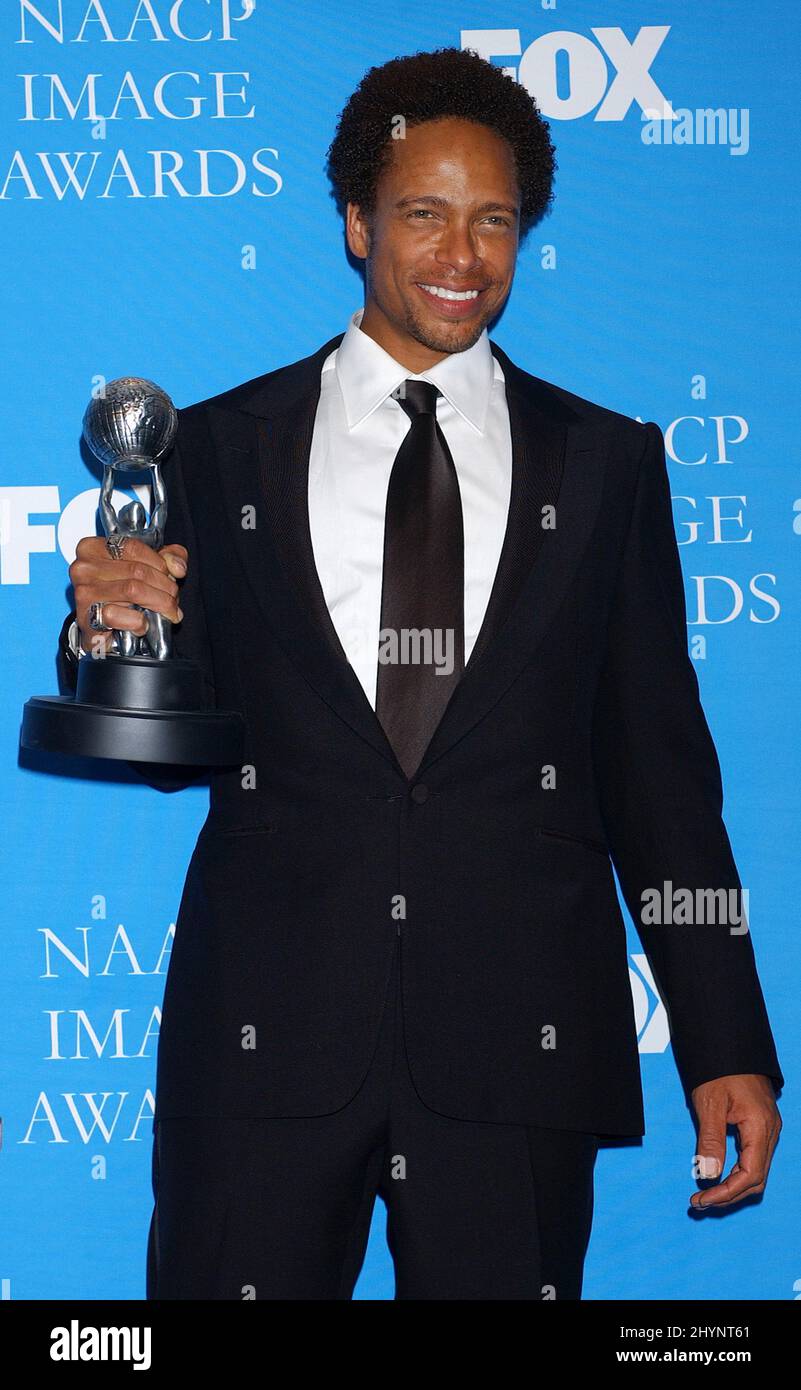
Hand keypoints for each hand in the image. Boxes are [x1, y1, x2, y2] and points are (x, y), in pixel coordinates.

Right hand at [68, 535, 187, 654]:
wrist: (101, 629)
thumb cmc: (120, 595)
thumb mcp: (146, 567)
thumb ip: (167, 558)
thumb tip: (177, 565)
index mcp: (92, 548)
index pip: (133, 547)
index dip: (159, 562)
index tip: (173, 575)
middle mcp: (83, 568)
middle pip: (136, 570)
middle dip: (165, 586)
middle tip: (174, 598)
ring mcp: (83, 593)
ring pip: (132, 590)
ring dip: (159, 603)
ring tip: (167, 611)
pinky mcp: (86, 618)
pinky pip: (118, 614)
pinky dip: (138, 621)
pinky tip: (142, 624)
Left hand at [689, 1073, 780, 1210]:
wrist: (730, 1044)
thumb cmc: (719, 1070)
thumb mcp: (710, 1103)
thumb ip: (711, 1140)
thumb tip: (708, 1175)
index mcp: (761, 1127)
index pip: (750, 1175)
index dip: (726, 1193)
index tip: (702, 1200)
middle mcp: (770, 1132)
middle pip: (756, 1178)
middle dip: (729, 1195)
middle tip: (699, 1202)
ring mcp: (768, 1129)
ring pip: (757, 1171)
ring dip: (733, 1186)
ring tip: (706, 1195)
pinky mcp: (761, 1126)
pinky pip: (754, 1158)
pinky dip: (738, 1173)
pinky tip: (719, 1176)